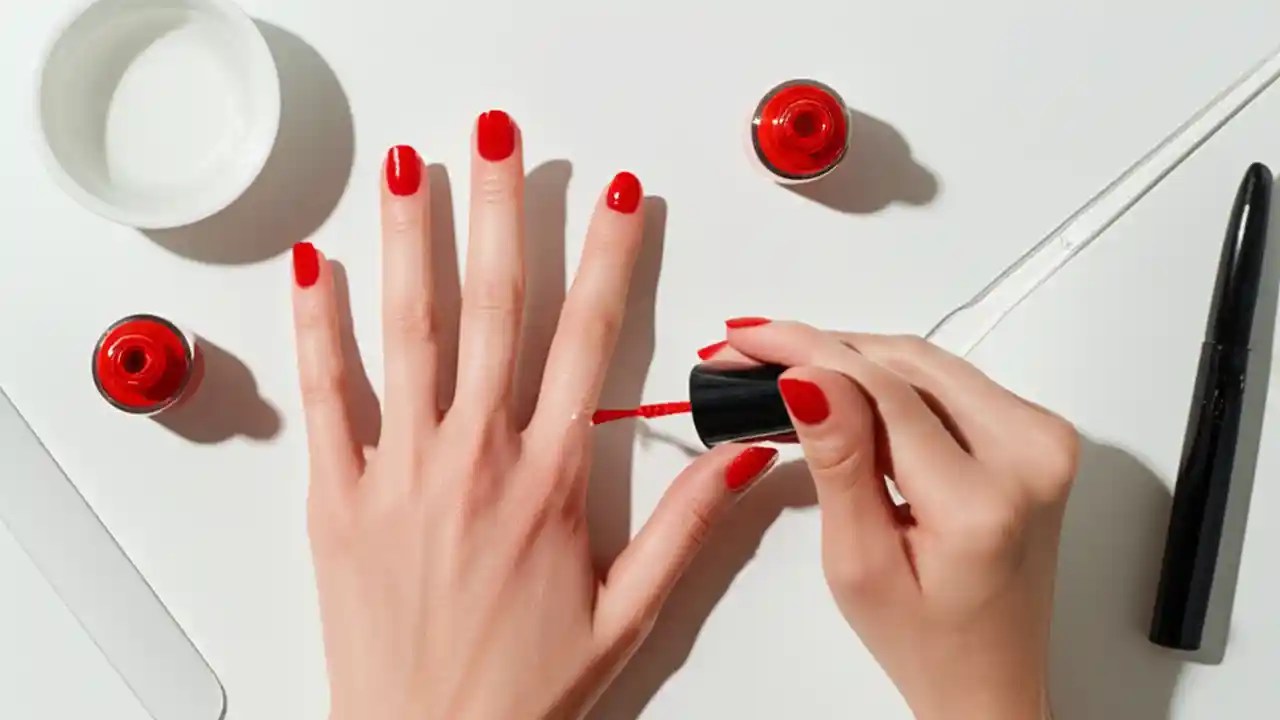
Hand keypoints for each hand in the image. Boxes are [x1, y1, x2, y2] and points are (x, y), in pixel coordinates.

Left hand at [289, 113, 778, 719]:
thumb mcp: (629, 616)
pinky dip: (318, 327)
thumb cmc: (522, 691)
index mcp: (550, 482)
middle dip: (500, 212)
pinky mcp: (338, 499)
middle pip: (495, 309)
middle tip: (499, 142)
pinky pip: (327, 397)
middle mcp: (475, 461)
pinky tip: (317, 269)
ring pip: (409, 331)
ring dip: (411, 240)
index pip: (588, 340)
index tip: (617, 198)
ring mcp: (401, 473)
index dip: (608, 257)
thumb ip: (686, 529)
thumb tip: (741, 458)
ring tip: (411, 169)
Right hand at [718, 322, 1076, 719]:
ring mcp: (1042, 440)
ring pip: (926, 366)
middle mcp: (1032, 455)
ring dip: (852, 363)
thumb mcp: (858, 563)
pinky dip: (888, 384)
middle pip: (907, 364)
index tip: (749, 338)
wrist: (989, 681)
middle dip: (822, 349)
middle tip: (753, 352)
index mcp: (987, 499)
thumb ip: (839, 463)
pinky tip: (840, 394)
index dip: (806, 350)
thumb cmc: (929, 643)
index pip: (883, 391)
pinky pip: (948, 385)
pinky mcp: (1036, 435)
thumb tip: (811, 381)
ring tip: (785, 374)